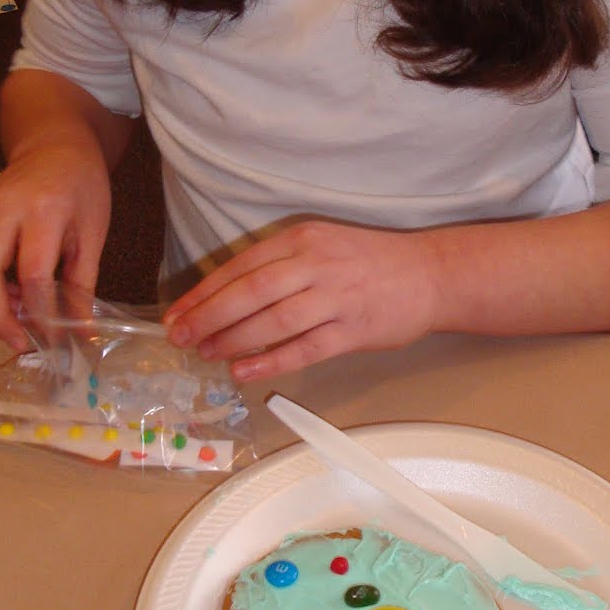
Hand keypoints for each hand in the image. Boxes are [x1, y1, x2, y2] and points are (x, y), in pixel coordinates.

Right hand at [0, 140, 111, 348]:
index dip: (42, 313)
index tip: (55, 339)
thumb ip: (83, 282)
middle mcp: (4, 208)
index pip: (34, 273)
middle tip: (19, 343)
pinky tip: (6, 297)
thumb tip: (81, 330)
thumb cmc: (82, 185)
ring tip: (13, 322)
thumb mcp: (93, 232)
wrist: (54, 143)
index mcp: (44, 210)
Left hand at [163, 220, 440, 380]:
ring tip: (206, 353)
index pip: (241, 265)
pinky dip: (270, 360)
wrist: (430, 273)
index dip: (205, 292)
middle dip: (209, 316)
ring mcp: (337, 297)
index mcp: (303, 239)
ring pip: (274, 320)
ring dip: (234, 339)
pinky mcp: (354, 329)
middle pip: (251, 292)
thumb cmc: (370, 262)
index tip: (178, 312)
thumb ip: (281, 265)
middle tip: (181, 336)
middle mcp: (317, 264)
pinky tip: (244, 369)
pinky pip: (305, 348)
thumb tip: (226, 297)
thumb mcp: (322, 245)